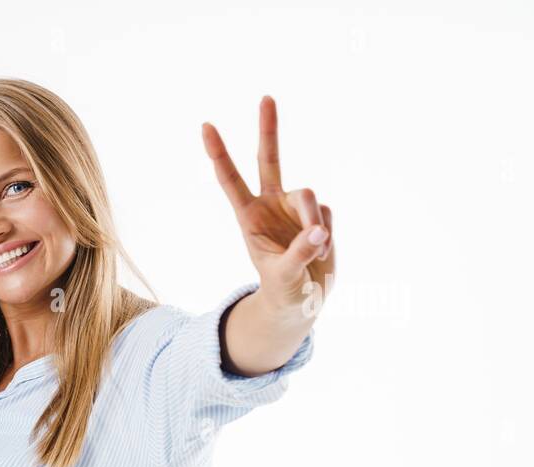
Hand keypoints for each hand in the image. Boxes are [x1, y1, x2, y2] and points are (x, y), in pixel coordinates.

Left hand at [202, 95, 334, 318]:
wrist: (304, 301)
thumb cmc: (283, 290)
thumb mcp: (284, 277)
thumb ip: (298, 254)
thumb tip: (318, 231)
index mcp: (249, 217)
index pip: (230, 181)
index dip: (219, 154)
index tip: (206, 126)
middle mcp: (271, 205)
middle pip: (270, 159)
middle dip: (268, 129)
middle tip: (266, 97)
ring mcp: (296, 207)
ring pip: (309, 195)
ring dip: (313, 222)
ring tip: (314, 250)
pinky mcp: (319, 215)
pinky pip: (326, 215)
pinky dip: (326, 236)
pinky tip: (321, 252)